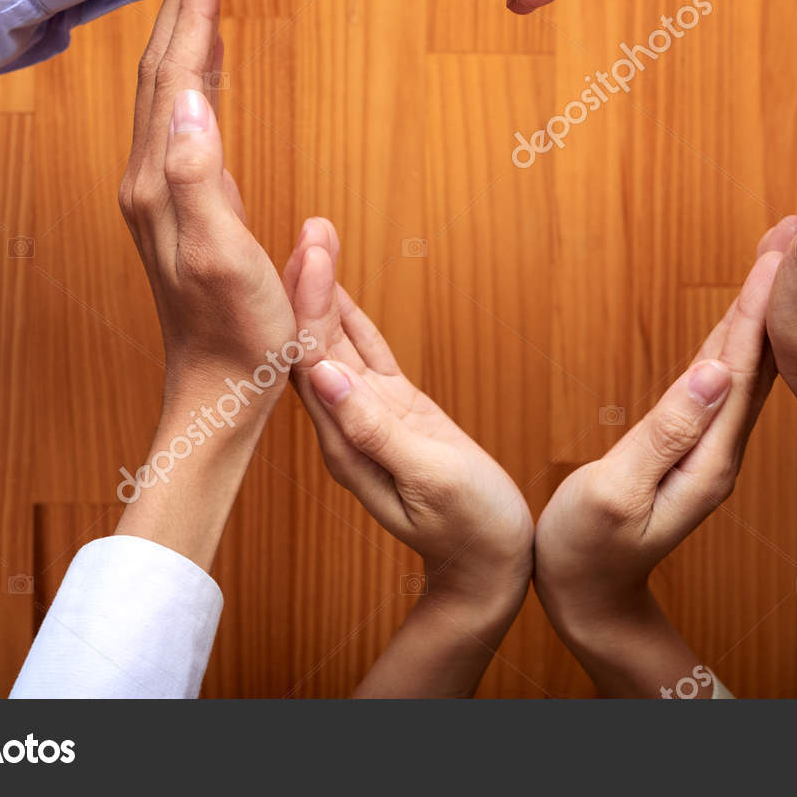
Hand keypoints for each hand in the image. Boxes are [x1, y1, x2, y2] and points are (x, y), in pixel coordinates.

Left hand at [114, 0, 297, 567]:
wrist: (219, 389)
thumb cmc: (239, 334)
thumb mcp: (228, 260)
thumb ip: (203, 180)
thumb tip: (191, 101)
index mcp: (161, 182)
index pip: (172, 73)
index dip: (190, 9)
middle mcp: (149, 177)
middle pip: (160, 70)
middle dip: (179, 2)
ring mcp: (161, 190)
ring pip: (166, 89)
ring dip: (183, 31)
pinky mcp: (180, 202)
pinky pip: (181, 116)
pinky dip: (193, 71)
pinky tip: (207, 63)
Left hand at [282, 217, 532, 695]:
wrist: (491, 570)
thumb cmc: (471, 531)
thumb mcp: (429, 480)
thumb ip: (377, 428)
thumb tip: (326, 373)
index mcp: (346, 443)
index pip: (313, 362)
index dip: (306, 306)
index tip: (307, 254)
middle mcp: (345, 427)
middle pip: (314, 345)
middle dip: (307, 284)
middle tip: (310, 226)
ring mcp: (368, 418)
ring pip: (337, 344)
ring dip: (325, 292)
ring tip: (317, 236)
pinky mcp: (395, 413)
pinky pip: (367, 355)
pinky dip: (351, 316)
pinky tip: (339, 286)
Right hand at [532, 248, 781, 696]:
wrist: (587, 598)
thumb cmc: (585, 549)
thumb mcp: (617, 492)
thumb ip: (664, 432)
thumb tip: (710, 371)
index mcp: (707, 458)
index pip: (741, 370)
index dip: (757, 310)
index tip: (776, 256)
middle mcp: (720, 449)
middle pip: (755, 360)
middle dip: (772, 295)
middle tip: (790, 233)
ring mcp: (709, 449)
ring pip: (741, 366)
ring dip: (757, 311)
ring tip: (774, 256)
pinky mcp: (691, 447)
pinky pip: (719, 380)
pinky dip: (731, 338)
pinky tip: (737, 315)